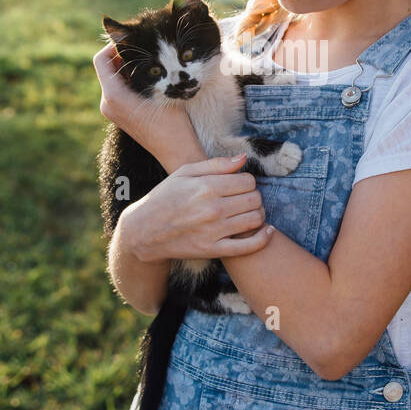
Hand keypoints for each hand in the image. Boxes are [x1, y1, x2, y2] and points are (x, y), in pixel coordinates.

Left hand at [92, 40, 195, 157]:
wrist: (177, 151)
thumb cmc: (173, 122)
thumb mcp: (162, 89)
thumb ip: (145, 68)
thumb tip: (141, 47)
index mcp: (113, 95)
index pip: (101, 59)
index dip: (114, 46)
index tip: (134, 42)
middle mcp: (106, 103)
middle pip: (107, 68)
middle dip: (123, 56)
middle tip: (146, 50)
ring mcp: (112, 111)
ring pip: (114, 79)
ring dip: (128, 68)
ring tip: (151, 64)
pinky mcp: (119, 115)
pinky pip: (119, 90)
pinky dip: (130, 81)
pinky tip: (151, 79)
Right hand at [123, 154, 272, 261]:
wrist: (143, 231)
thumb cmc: (165, 197)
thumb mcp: (184, 173)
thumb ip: (216, 165)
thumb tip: (243, 159)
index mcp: (205, 187)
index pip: (248, 181)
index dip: (247, 182)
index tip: (239, 186)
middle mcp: (211, 209)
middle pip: (254, 199)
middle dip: (254, 197)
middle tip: (244, 199)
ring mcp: (213, 231)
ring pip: (255, 219)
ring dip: (258, 214)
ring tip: (249, 212)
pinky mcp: (212, 250)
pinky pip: (248, 246)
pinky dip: (263, 238)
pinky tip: (267, 231)